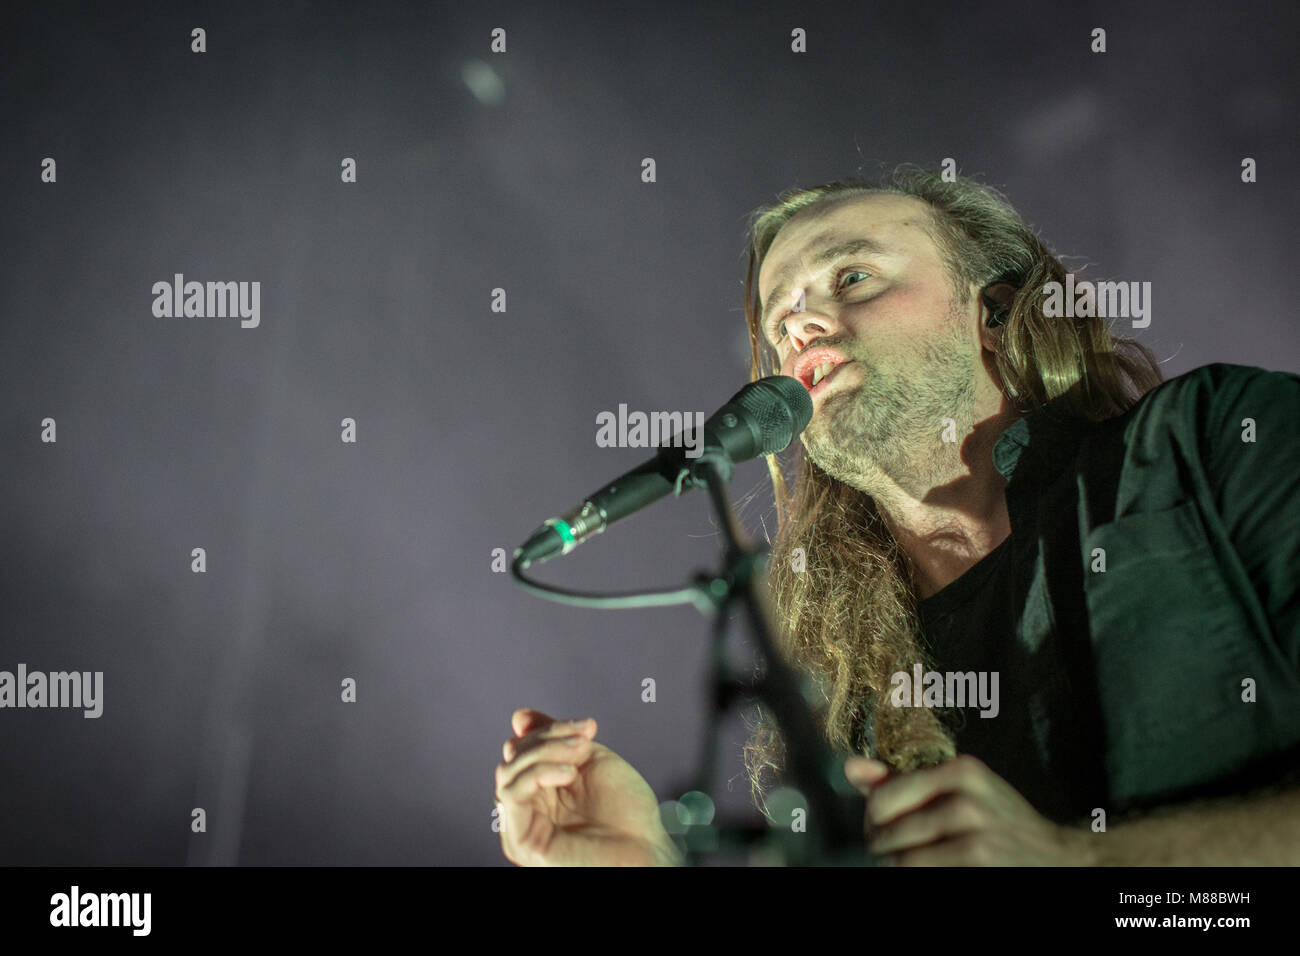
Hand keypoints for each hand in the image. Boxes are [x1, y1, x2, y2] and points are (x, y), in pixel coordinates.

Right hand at [495, 708, 682, 866]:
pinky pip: (512, 795)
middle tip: (584, 738)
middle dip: (548, 738)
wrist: (648, 848)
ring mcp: (522, 826)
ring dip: (545, 752)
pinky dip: (538, 773)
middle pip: (513, 757)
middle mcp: (528, 809)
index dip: (549, 729)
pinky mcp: (521, 841)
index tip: (586, 725)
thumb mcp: (588, 761)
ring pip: (508, 773)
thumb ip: (555, 738)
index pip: (523, 749)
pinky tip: (568, 773)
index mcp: (541, 790)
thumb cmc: (627, 813)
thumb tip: (519, 716)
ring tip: (580, 754)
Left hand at [844, 753, 1092, 865]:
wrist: (1058, 857)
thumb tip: (850, 768)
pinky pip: (919, 871)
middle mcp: (967, 796)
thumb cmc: (999, 822)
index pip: (883, 797)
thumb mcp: (958, 790)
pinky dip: (912, 873)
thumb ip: (901, 780)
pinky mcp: (980, 859)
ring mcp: (975, 831)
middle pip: (887, 829)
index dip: (872, 818)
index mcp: (961, 770)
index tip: (880, 828)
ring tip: (900, 863)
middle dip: (879, 846)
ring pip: (899, 857)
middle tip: (886, 852)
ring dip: (891, 865)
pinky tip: (923, 870)